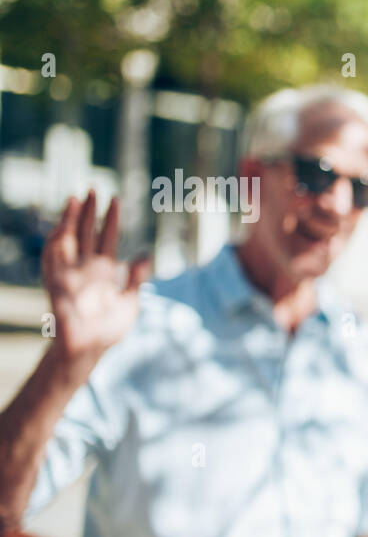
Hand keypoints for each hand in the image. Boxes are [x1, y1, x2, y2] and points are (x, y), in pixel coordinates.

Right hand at [41, 191, 150, 366]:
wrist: (89, 350)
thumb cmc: (107, 330)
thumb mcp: (129, 301)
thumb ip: (135, 278)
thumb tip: (145, 255)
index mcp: (104, 271)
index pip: (107, 238)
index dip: (111, 219)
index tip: (116, 200)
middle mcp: (86, 268)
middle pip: (87, 233)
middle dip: (90, 211)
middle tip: (95, 187)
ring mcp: (71, 274)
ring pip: (68, 239)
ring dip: (70, 219)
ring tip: (76, 198)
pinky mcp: (57, 283)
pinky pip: (52, 258)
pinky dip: (55, 241)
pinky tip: (61, 224)